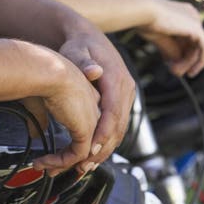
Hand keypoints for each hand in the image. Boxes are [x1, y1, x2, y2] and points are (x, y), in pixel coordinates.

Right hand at [32, 59, 100, 174]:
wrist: (47, 70)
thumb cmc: (42, 76)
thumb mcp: (41, 100)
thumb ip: (41, 118)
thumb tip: (34, 134)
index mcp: (87, 97)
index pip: (88, 125)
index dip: (75, 142)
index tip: (60, 153)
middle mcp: (93, 109)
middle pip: (89, 142)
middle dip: (71, 160)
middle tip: (53, 169)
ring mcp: (93, 120)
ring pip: (84, 152)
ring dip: (62, 164)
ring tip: (45, 168)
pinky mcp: (87, 130)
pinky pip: (77, 155)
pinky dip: (60, 162)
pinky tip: (44, 162)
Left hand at [58, 20, 134, 166]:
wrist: (88, 37)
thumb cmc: (78, 45)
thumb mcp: (76, 50)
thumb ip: (83, 62)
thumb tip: (94, 71)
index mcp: (116, 77)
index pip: (113, 110)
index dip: (103, 130)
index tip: (91, 147)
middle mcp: (126, 88)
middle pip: (119, 124)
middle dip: (103, 147)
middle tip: (85, 165)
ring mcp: (126, 95)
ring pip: (120, 128)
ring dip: (105, 148)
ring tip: (87, 165)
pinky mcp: (122, 100)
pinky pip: (118, 124)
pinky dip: (107, 140)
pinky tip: (94, 153)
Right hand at [138, 0, 203, 76]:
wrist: (142, 10)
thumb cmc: (144, 21)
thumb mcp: (159, 37)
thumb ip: (170, 48)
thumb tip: (178, 63)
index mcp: (182, 12)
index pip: (188, 36)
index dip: (183, 52)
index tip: (174, 63)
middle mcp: (191, 14)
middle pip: (195, 42)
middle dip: (187, 59)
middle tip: (175, 71)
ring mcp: (195, 20)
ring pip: (199, 47)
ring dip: (189, 63)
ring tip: (175, 71)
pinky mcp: (196, 28)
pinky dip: (200, 62)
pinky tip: (191, 72)